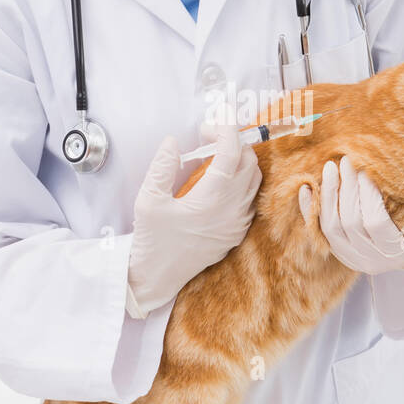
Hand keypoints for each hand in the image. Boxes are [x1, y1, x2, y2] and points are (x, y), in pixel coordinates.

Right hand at [126, 125, 260, 317]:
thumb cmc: (152, 241)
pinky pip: (251, 198)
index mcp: (212, 200)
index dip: (223, 131)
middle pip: (250, 162)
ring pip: (255, 180)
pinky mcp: (237, 232)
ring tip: (214, 156)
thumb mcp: (148, 200)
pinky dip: (242, 181)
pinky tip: (220, 180)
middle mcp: (232, 210)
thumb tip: (173, 142)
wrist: (158, 278)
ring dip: (240, 161)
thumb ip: (162, 166)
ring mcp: (238, 223)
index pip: (232, 153)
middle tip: (207, 139)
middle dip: (233, 142)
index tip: (207, 126)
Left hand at [298, 155, 403, 274]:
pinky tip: (306, 189)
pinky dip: (310, 211)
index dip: (368, 195)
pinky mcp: (339, 253)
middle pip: (350, 223)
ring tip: (330, 168)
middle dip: (347, 189)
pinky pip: (319, 233)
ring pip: (331, 228)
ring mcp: (353, 259)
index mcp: (397, 253)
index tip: (367, 170)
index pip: (375, 223)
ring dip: (329, 195)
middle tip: (347, 161)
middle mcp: (372, 260)